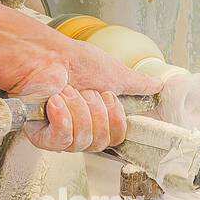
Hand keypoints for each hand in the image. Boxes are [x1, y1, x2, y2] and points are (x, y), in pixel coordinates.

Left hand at [5, 37, 159, 152]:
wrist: (46, 56)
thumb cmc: (74, 62)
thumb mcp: (114, 73)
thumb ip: (137, 84)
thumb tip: (158, 85)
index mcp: (98, 120)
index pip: (116, 138)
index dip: (115, 119)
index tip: (108, 96)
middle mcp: (80, 131)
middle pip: (100, 143)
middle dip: (95, 112)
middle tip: (86, 92)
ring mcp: (61, 136)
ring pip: (82, 141)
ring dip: (78, 110)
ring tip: (67, 91)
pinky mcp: (42, 137)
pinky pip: (62, 140)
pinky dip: (62, 117)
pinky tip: (55, 102)